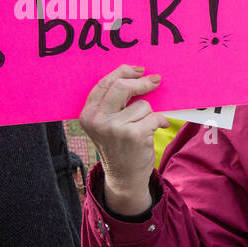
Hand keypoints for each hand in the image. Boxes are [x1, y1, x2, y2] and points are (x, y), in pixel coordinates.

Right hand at [79, 65, 169, 215]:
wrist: (124, 177)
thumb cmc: (119, 146)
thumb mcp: (106, 124)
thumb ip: (113, 103)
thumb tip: (138, 75)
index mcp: (88, 114)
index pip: (105, 84)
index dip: (124, 73)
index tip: (139, 70)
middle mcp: (98, 120)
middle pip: (122, 87)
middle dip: (142, 82)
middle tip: (155, 80)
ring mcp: (115, 128)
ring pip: (143, 105)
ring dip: (149, 113)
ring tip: (143, 126)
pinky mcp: (133, 135)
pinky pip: (154, 116)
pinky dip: (159, 121)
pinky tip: (155, 129)